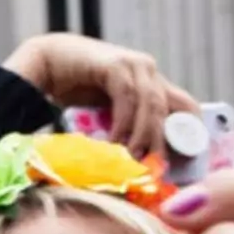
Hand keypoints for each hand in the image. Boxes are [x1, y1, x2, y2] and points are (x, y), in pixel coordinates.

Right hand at [6, 32, 199, 156]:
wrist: (43, 64)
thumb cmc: (73, 89)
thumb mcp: (108, 110)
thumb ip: (126, 124)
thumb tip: (142, 159)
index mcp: (152, 81)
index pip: (186, 106)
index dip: (190, 133)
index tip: (183, 162)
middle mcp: (149, 70)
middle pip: (175, 108)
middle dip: (168, 141)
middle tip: (158, 169)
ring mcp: (135, 65)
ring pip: (152, 105)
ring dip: (144, 136)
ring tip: (133, 160)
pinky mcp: (116, 65)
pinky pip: (128, 98)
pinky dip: (123, 123)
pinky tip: (114, 141)